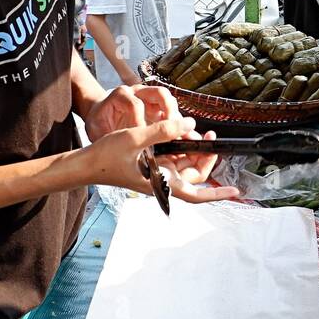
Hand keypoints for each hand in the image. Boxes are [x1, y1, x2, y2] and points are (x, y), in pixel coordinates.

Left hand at [84, 84, 178, 143]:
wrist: (100, 115)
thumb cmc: (99, 123)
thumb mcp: (97, 131)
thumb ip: (109, 139)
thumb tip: (123, 153)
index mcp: (120, 95)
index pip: (135, 105)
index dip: (140, 123)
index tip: (142, 140)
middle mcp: (137, 92)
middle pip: (160, 93)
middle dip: (169, 111)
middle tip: (171, 129)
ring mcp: (149, 97)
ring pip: (169, 100)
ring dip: (176, 117)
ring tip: (178, 134)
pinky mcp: (157, 106)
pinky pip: (171, 110)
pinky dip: (177, 123)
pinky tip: (181, 136)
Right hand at [84, 116, 241, 204]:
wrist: (83, 163)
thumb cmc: (104, 157)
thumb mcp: (135, 138)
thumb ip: (163, 131)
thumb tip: (189, 124)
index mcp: (160, 183)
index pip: (196, 194)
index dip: (217, 193)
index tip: (235, 192)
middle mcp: (161, 181)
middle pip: (194, 174)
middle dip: (205, 157)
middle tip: (210, 137)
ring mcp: (156, 173)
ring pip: (184, 164)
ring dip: (192, 149)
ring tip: (196, 131)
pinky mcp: (150, 166)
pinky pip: (172, 158)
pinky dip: (178, 146)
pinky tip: (178, 131)